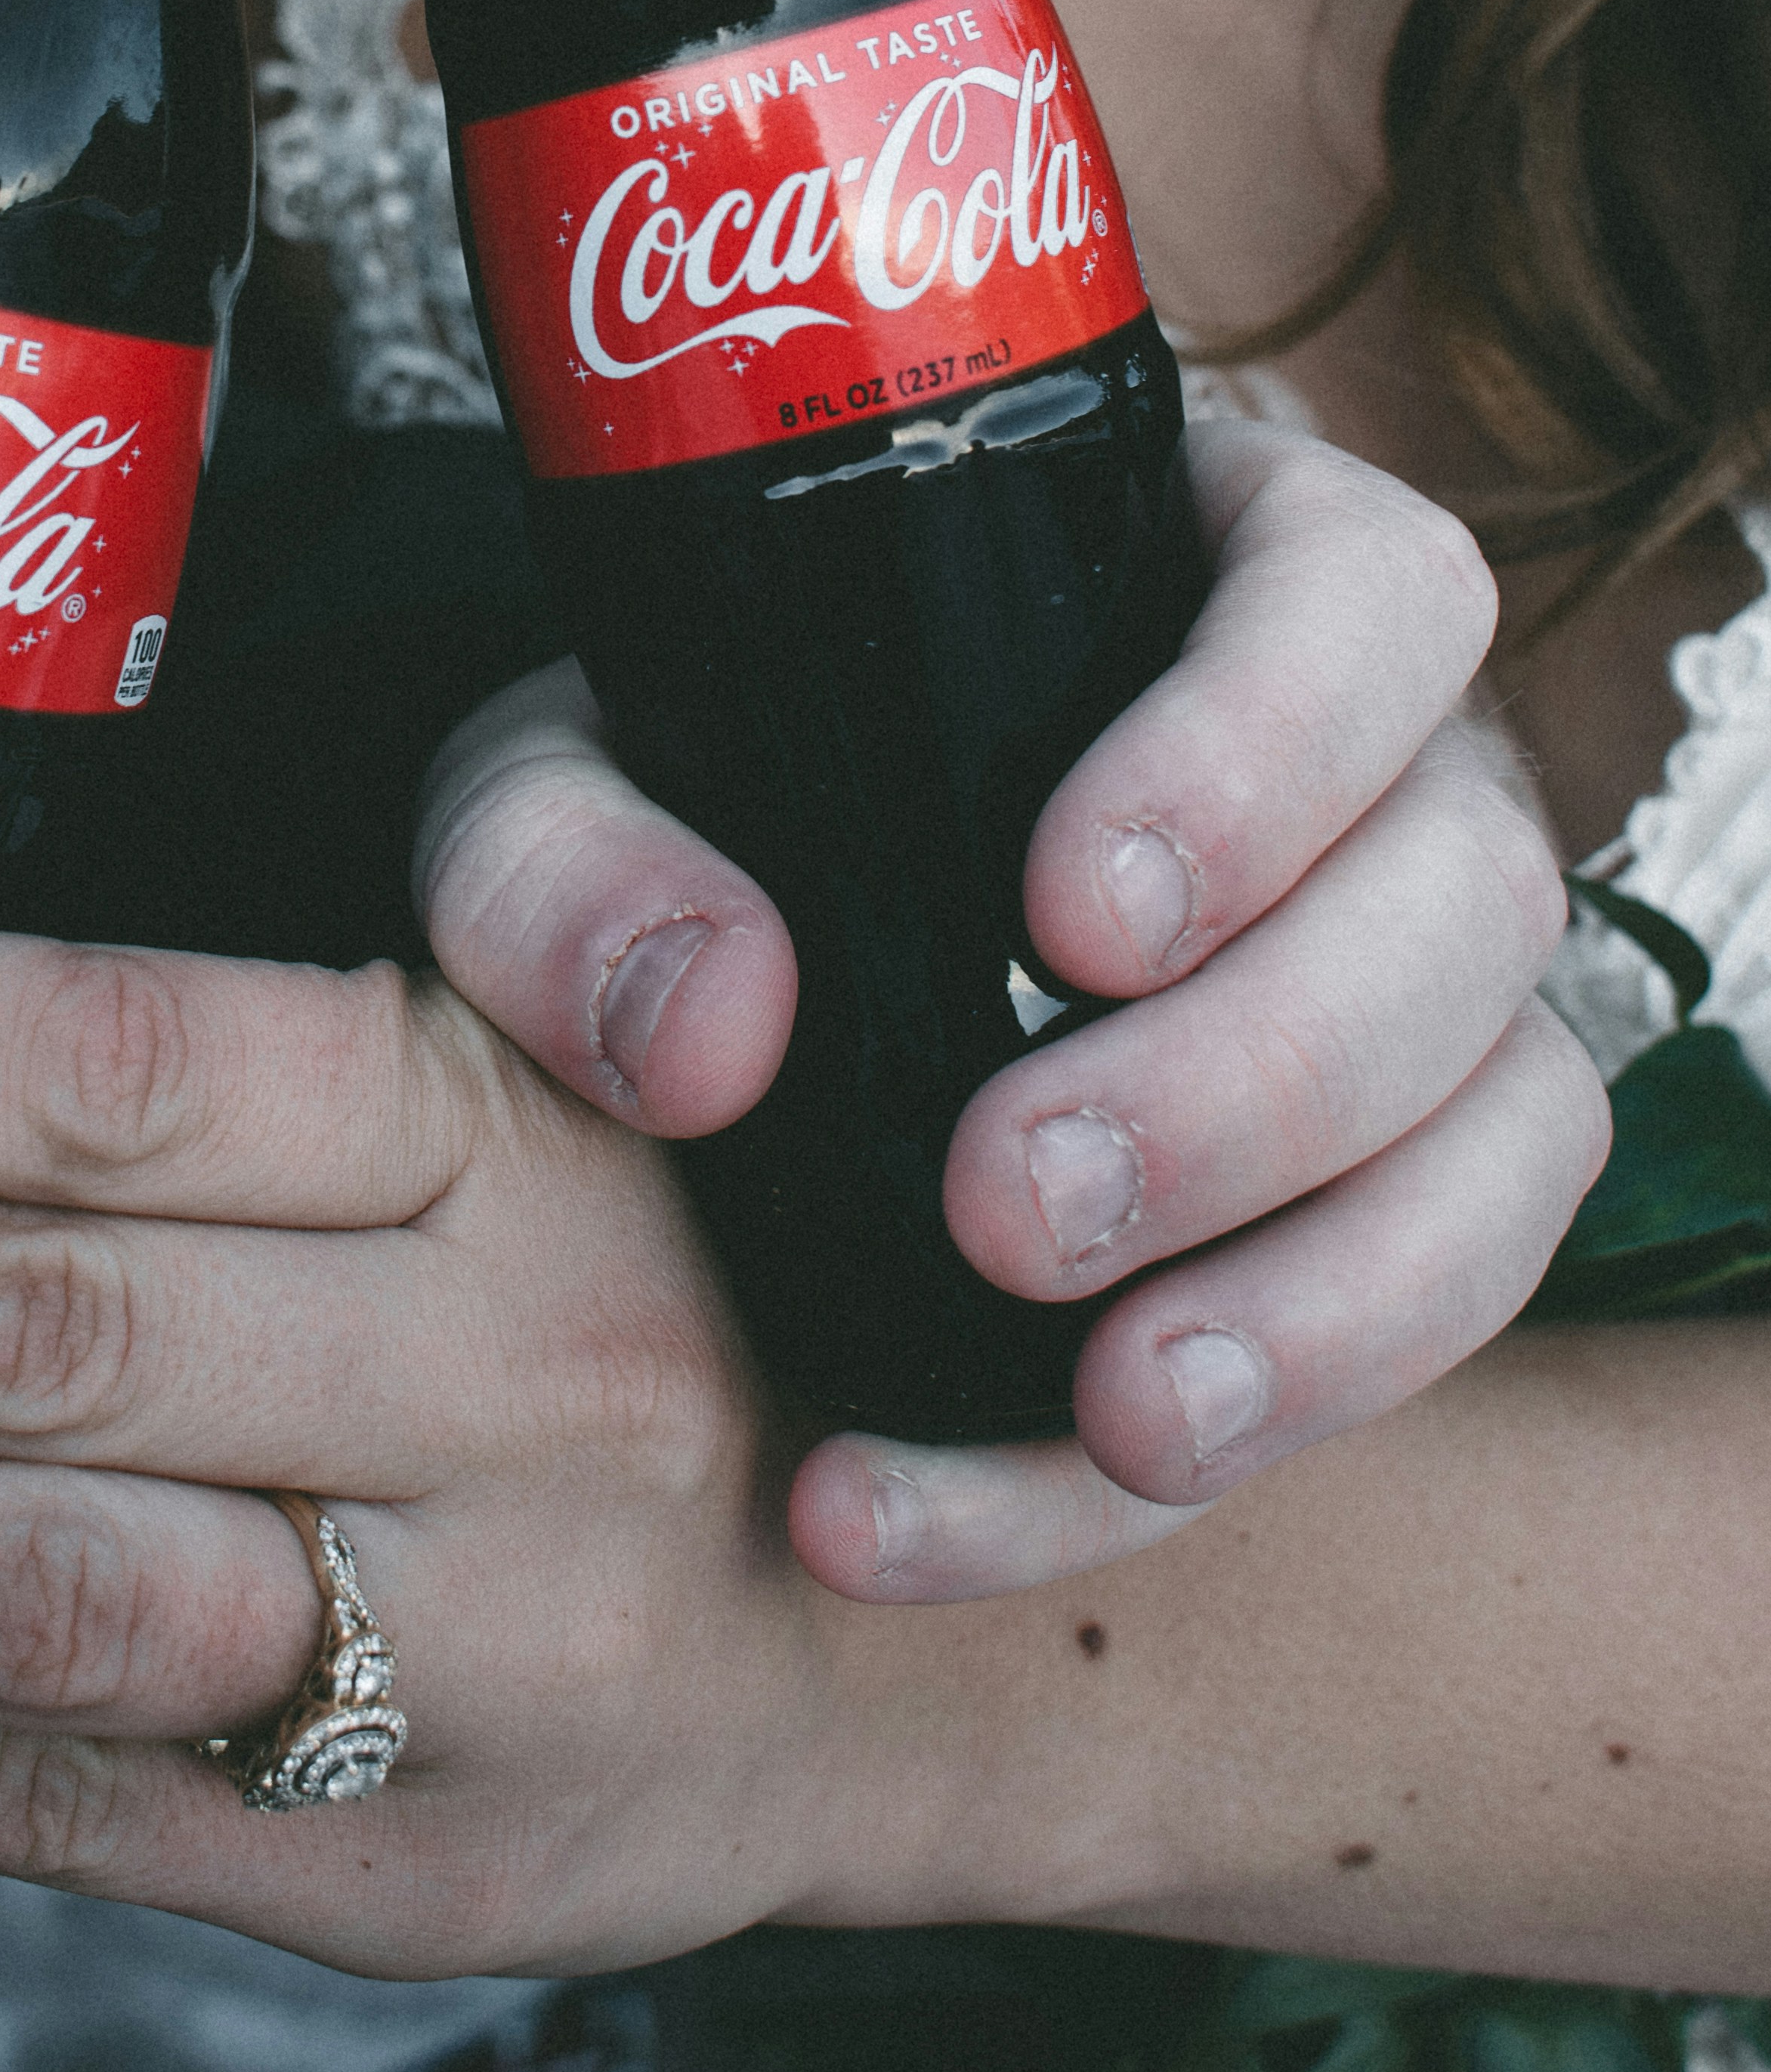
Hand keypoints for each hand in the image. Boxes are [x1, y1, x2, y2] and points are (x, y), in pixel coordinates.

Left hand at [0, 927, 933, 1972]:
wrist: (959, 1605)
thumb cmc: (739, 1219)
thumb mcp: (669, 953)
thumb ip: (532, 883)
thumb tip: (486, 949)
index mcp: (544, 1131)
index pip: (101, 1072)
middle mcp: (516, 1397)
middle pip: (6, 1332)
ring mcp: (469, 1659)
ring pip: (2, 1595)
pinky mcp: (414, 1869)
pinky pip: (57, 1811)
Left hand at [415, 418, 1596, 1591]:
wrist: (720, 1007)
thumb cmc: (680, 818)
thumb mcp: (559, 791)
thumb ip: (562, 865)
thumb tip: (711, 1025)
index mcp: (1229, 581)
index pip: (1366, 594)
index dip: (1269, 746)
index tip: (1076, 911)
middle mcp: (1386, 780)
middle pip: (1466, 894)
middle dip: (1266, 1075)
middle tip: (1017, 1202)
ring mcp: (1434, 1000)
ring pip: (1511, 1127)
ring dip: (1336, 1296)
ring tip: (1116, 1409)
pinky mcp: (1413, 1206)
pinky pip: (1419, 1329)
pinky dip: (1235, 1437)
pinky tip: (1005, 1490)